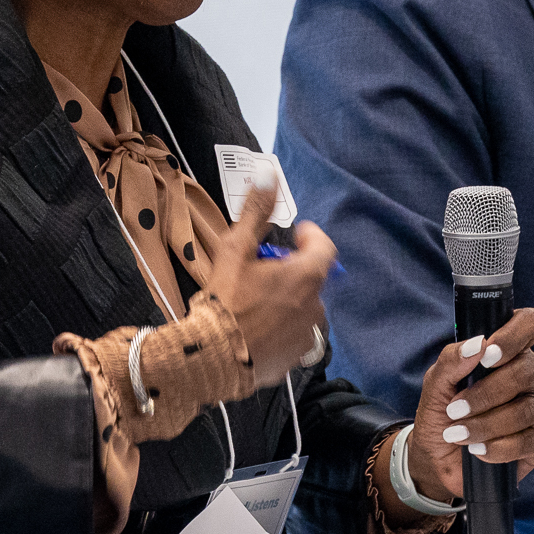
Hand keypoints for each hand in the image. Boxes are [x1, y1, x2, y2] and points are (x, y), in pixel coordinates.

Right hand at [193, 160, 333, 384]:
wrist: (208, 359)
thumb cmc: (224, 301)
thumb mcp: (235, 250)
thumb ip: (256, 212)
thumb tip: (268, 173)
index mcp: (307, 276)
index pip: (325, 247)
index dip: (310, 237)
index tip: (294, 234)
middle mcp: (316, 305)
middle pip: (311, 278)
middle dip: (291, 270)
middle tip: (260, 271)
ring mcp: (308, 334)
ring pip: (302, 307)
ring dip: (286, 300)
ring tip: (253, 303)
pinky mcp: (296, 358)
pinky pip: (293, 334)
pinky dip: (280, 327)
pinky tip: (254, 329)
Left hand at [403, 308, 533, 504]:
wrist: (437, 458)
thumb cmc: (440, 414)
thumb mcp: (435, 385)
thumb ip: (451, 360)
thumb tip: (477, 344)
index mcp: (507, 350)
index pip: (529, 323)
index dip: (514, 336)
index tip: (487, 356)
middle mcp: (530, 374)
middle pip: (529, 369)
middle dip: (488, 392)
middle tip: (456, 409)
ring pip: (530, 408)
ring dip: (489, 423)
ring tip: (460, 433)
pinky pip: (532, 439)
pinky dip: (501, 447)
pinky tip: (479, 450)